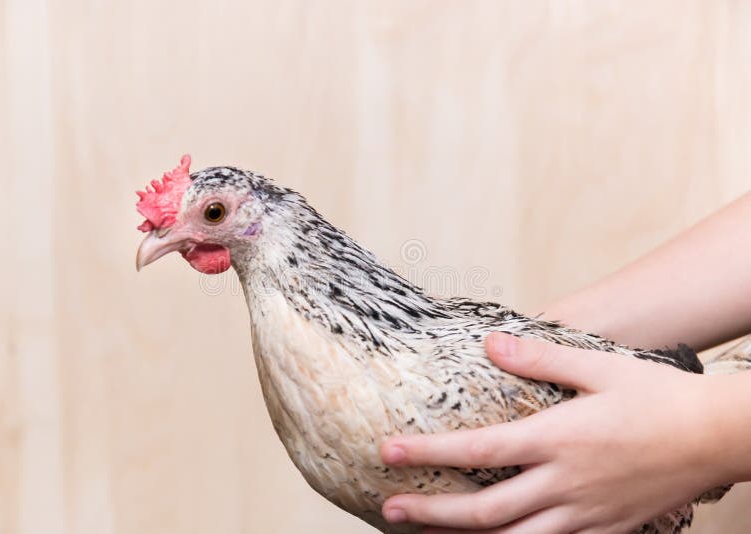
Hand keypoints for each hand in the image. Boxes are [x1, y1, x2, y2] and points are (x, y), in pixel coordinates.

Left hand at [379, 333, 733, 533]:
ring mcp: (585, 513)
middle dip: (431, 512)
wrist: (717, 436)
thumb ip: (538, 357)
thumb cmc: (656, 396)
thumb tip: (488, 341)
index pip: (477, 449)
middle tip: (389, 509)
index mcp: (556, 438)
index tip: (387, 452)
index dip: (427, 453)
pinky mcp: (606, 530)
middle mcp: (563, 483)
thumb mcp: (596, 365)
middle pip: (484, 510)